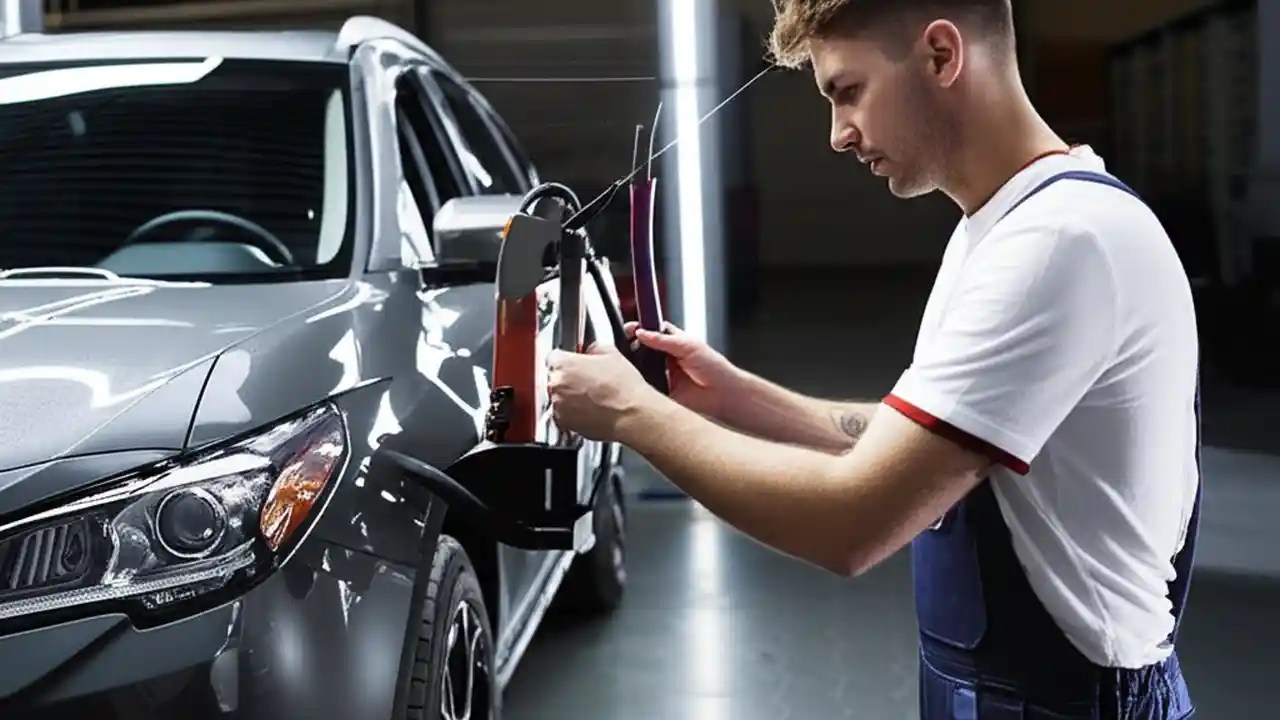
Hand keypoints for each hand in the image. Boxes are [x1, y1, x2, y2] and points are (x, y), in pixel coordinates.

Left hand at [547, 341, 660, 441]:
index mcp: (563, 363)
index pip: (554, 357)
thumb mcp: (611, 353)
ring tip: (590, 397)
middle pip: (554, 377)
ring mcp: (557, 404)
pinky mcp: (563, 422)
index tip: (574, 364)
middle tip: (587, 381)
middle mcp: (556, 384)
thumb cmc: (624, 388)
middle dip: (568, 378)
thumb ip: (592, 347)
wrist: (632, 415)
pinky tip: (589, 409)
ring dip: (568, 396)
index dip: (567, 360)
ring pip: (557, 396)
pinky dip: (571, 412)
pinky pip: (562, 414)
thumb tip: (588, 350)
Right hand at [625, 321, 741, 419]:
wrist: (723, 394)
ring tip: (627, 361)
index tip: (631, 328)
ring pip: (641, 367)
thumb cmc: (714, 367)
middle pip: (642, 348)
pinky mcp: (661, 391)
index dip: (641, 328)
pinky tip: (634, 379)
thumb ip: (663, 339)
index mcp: (674, 342)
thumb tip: (641, 332)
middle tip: (626, 344)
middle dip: (632, 345)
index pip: (652, 331)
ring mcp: (662, 374)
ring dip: (634, 365)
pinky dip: (639, 382)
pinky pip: (645, 386)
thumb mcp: (688, 346)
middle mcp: (666, 358)